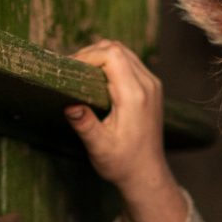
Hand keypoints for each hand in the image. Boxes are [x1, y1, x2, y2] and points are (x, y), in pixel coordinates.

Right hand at [63, 40, 184, 221]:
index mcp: (135, 96)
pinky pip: (130, 62)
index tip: (69, 71)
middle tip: (71, 71)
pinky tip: (96, 79)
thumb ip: (85, 125)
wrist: (146, 173)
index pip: (111, 55)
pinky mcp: (151, 87)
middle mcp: (147, 85)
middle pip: (117, 48)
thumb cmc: (123, 163)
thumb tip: (70, 105)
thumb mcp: (99, 148)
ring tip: (81, 73)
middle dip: (91, 53)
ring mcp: (152, 84)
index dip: (87, 56)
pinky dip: (111, 63)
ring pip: (124, 52)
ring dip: (101, 56)